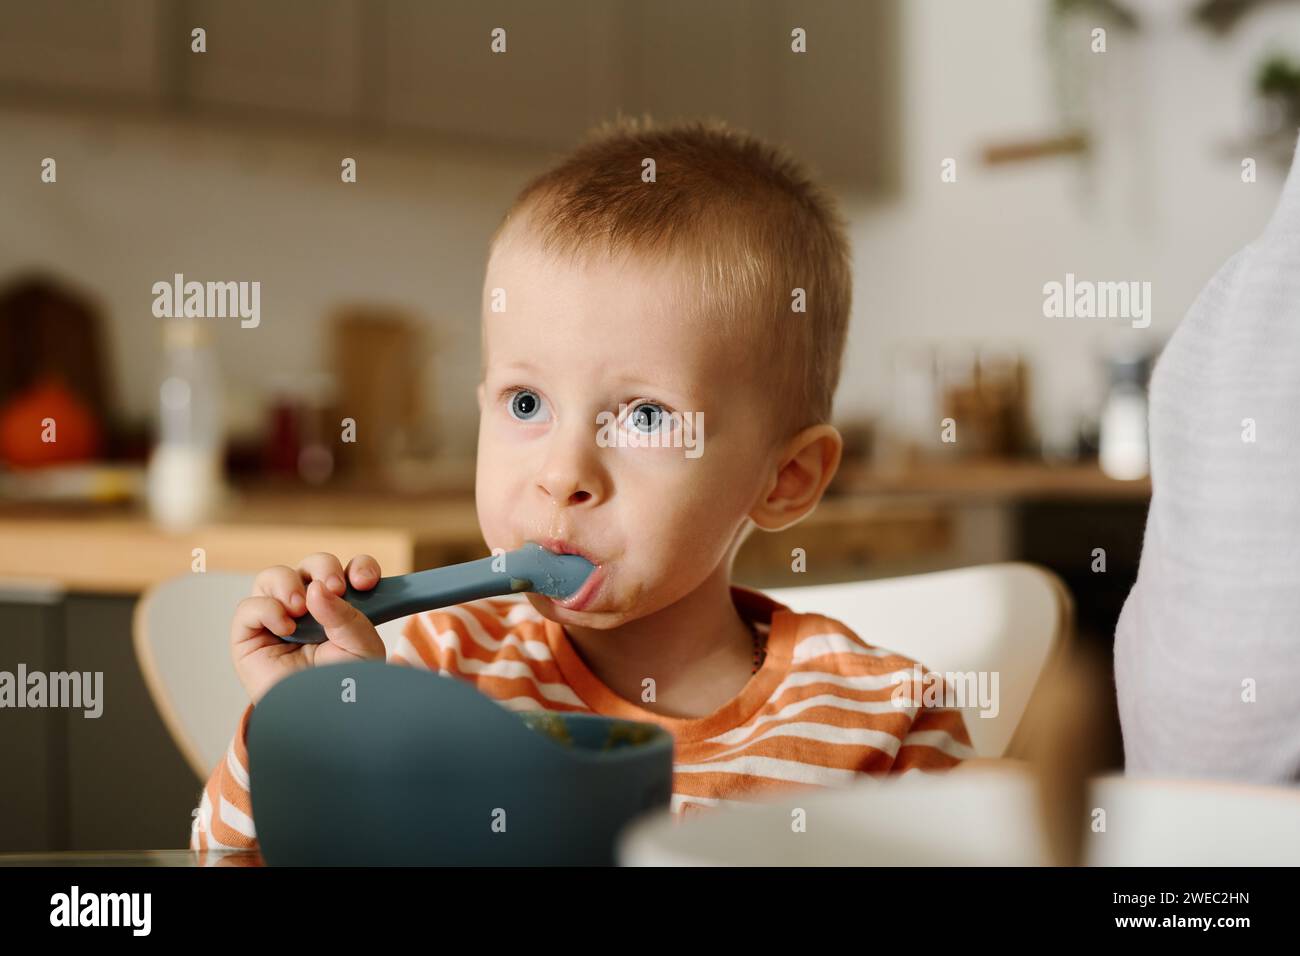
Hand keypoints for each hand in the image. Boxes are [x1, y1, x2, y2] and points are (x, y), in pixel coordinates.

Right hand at [231, 552, 384, 705]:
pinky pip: (249, 606)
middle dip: (323, 568)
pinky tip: (286, 627)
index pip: (348, 572)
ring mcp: (277, 620)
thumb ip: (347, 616)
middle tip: (335, 588)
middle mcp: (309, 609)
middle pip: (310, 566)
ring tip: (302, 607)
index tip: (366, 582)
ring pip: (274, 576)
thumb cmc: (344, 688)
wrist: (322, 723)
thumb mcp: (361, 648)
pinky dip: (267, 609)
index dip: (359, 567)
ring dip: (290, 583)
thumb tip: (318, 589)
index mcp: (341, 608)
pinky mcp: (249, 637)